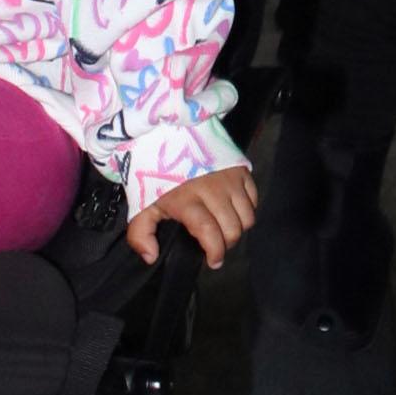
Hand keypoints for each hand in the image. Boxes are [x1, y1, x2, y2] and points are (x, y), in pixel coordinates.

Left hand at [126, 163, 257, 269]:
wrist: (167, 133)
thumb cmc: (155, 172)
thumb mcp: (141, 202)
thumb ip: (140, 233)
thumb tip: (151, 257)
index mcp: (188, 200)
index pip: (210, 233)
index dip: (215, 252)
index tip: (213, 261)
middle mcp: (213, 189)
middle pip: (233, 229)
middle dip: (226, 243)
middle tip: (215, 242)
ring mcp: (230, 178)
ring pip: (248, 216)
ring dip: (238, 227)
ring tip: (224, 226)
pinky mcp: (240, 168)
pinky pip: (254, 197)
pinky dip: (247, 207)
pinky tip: (232, 208)